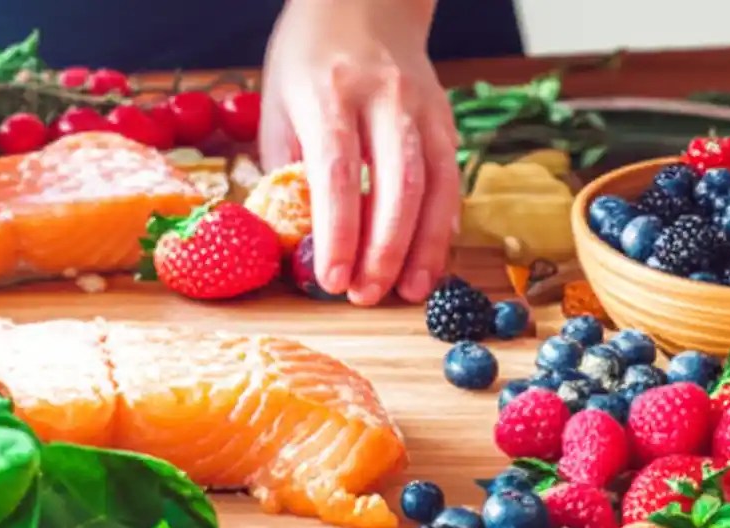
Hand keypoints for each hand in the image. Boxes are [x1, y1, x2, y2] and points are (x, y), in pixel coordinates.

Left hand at [260, 0, 458, 304]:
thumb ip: (287, 168)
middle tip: (368, 296)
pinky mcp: (444, 117)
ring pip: (434, 184)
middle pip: (396, 184)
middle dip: (384, 250)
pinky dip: (443, 224)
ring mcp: (421, 106)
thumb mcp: (278, 105)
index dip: (338, 233)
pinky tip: (432, 260)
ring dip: (423, 246)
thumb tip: (295, 240)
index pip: (337, 174)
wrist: (362, 2)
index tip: (333, 279)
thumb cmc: (307, 59)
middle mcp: (382, 98)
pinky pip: (451, 177)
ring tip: (408, 292)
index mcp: (329, 94)